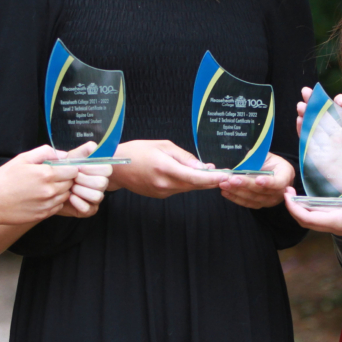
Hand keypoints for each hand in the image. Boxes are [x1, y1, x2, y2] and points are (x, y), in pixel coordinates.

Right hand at [0, 145, 77, 224]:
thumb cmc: (4, 179)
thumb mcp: (22, 158)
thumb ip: (45, 152)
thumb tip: (62, 155)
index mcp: (46, 174)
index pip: (73, 171)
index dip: (68, 168)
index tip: (61, 168)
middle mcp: (50, 191)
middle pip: (70, 184)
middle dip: (65, 179)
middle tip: (52, 177)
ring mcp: (47, 204)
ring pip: (65, 196)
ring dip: (60, 191)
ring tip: (45, 187)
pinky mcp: (43, 215)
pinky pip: (57, 207)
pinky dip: (54, 202)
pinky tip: (41, 197)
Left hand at [58, 142, 111, 218]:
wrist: (56, 185)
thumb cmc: (68, 169)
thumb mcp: (76, 155)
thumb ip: (88, 148)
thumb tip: (94, 148)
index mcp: (101, 170)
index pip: (107, 169)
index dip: (91, 168)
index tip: (79, 167)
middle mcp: (101, 184)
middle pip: (102, 183)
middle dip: (83, 179)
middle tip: (73, 178)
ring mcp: (96, 198)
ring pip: (96, 196)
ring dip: (80, 191)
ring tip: (71, 187)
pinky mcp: (90, 210)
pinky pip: (88, 209)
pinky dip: (78, 202)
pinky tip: (70, 197)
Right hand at [106, 139, 229, 197]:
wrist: (115, 168)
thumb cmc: (136, 152)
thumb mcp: (162, 146)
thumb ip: (183, 157)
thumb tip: (201, 167)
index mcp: (165, 168)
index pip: (194, 177)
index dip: (212, 178)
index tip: (225, 177)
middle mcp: (165, 184)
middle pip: (194, 185)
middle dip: (210, 181)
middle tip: (225, 175)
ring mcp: (162, 192)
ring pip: (188, 188)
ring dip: (200, 182)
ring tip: (209, 172)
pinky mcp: (160, 195)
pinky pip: (179, 189)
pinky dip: (187, 183)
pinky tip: (189, 175)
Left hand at [217, 152, 294, 208]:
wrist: (275, 173)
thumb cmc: (272, 163)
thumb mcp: (268, 156)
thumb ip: (258, 157)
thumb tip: (245, 158)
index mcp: (285, 176)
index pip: (279, 182)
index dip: (269, 182)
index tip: (258, 179)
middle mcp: (279, 192)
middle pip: (261, 190)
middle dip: (245, 184)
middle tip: (232, 179)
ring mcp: (269, 200)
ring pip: (252, 198)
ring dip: (237, 191)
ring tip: (224, 184)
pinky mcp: (259, 204)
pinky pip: (247, 203)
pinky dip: (235, 198)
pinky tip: (225, 191)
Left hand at [283, 187, 341, 237]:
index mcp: (338, 223)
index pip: (307, 219)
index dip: (293, 209)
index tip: (287, 195)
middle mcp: (335, 224)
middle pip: (305, 221)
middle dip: (292, 208)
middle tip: (287, 191)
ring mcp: (339, 222)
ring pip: (312, 219)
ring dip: (300, 208)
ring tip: (295, 193)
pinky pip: (320, 215)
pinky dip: (310, 207)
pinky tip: (312, 197)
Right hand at [296, 86, 341, 178]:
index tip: (339, 99)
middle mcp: (339, 134)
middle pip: (326, 115)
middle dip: (316, 103)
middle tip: (308, 92)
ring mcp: (328, 143)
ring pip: (315, 125)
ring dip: (307, 114)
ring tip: (301, 105)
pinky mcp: (319, 156)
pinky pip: (308, 141)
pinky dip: (302, 131)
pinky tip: (299, 121)